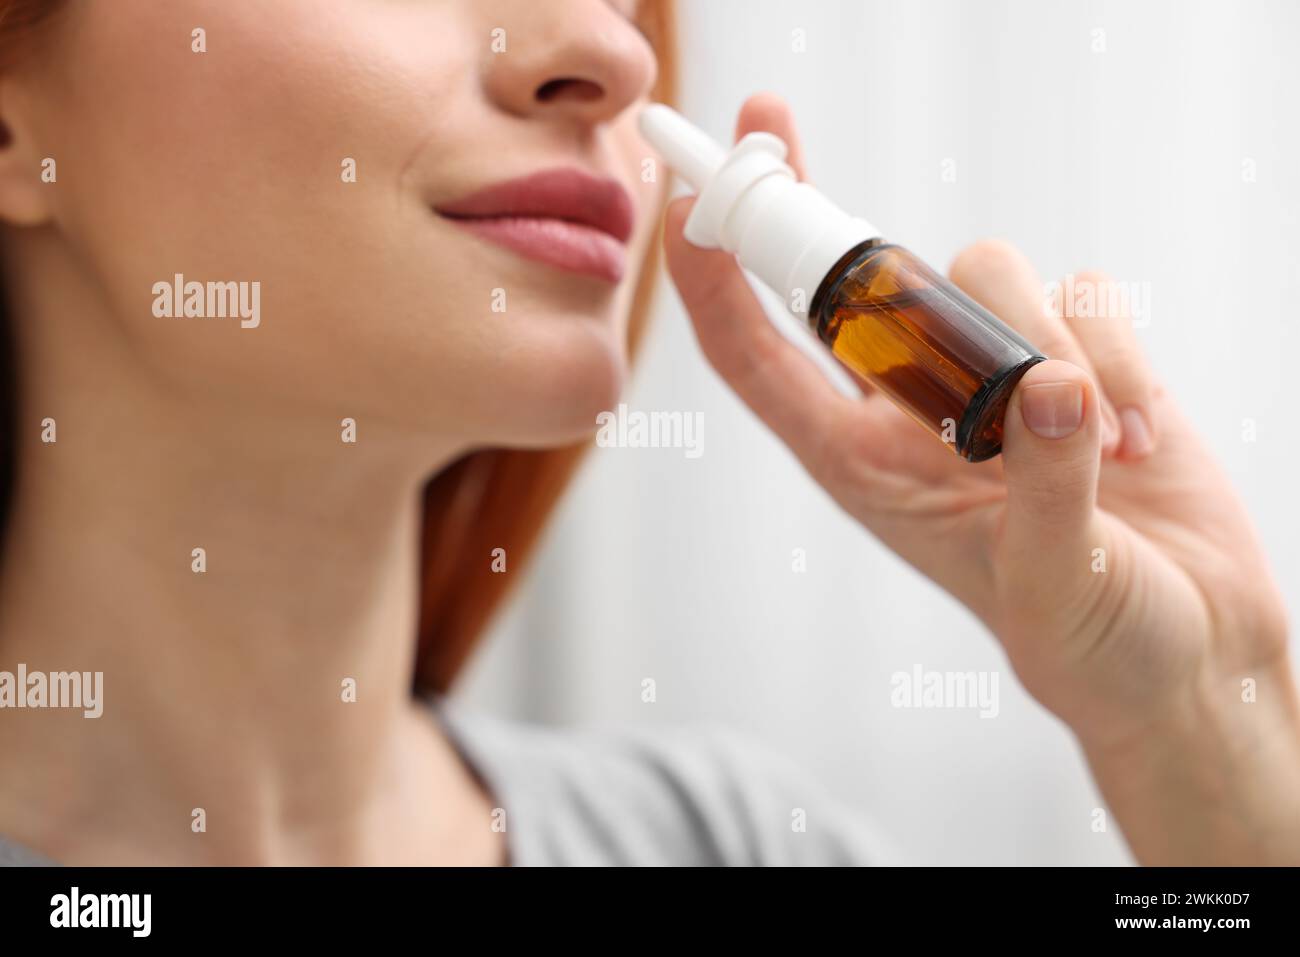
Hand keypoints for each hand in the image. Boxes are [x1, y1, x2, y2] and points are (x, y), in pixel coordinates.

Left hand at [660, 93, 1299, 862]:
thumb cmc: (1098, 646)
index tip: (686, 197)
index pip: (759, 360)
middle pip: (852, 279)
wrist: (1189, 647)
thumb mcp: (1057, 587)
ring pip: (984, 269)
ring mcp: (998, 376)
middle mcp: (918, 409)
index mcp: (864, 466)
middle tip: (768, 119)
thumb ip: (1046, 492)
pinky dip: (1126, 358)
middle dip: (819, 208)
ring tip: (1107, 449)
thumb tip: (1048, 387)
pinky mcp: (1081, 355)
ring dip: (1053, 340)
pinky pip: (1086, 292)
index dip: (713, 278)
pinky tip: (1143, 444)